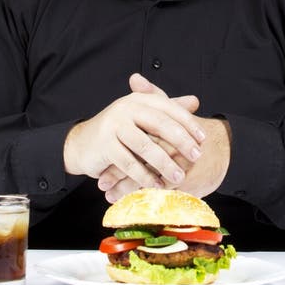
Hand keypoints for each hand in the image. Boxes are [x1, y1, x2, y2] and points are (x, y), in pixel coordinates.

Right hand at [63, 74, 204, 188]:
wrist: (82, 143)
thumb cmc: (117, 130)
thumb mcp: (142, 116)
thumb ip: (167, 109)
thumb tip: (195, 101)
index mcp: (138, 99)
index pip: (168, 107)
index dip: (187, 122)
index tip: (202, 138)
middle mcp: (126, 108)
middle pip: (160, 124)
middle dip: (181, 142)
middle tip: (197, 156)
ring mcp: (114, 125)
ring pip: (145, 145)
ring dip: (164, 163)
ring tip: (179, 176)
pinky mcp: (105, 145)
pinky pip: (129, 163)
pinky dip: (144, 176)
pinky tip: (156, 185)